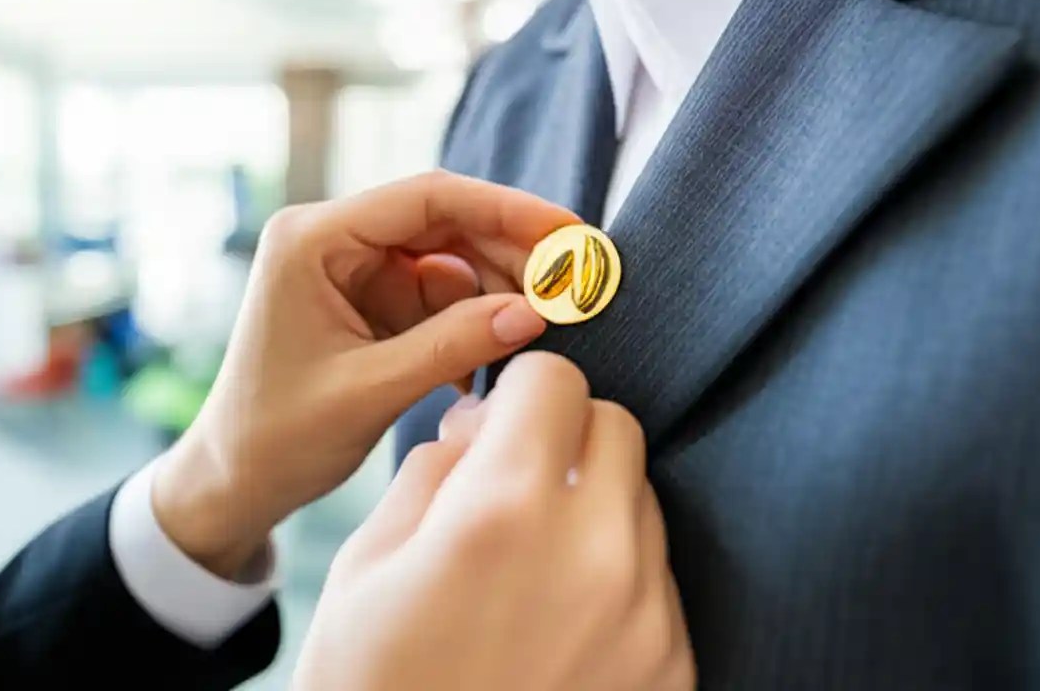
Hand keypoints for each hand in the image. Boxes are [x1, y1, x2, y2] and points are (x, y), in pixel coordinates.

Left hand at [152, 172, 579, 577]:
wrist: (235, 481)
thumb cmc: (278, 437)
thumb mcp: (370, 391)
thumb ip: (453, 345)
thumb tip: (537, 311)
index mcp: (312, 240)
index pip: (427, 199)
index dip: (506, 211)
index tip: (569, 235)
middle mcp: (331, 240)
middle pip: (445, 223)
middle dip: (512, 254)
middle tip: (575, 286)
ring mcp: (351, 270)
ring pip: (450, 260)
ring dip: (496, 293)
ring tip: (538, 332)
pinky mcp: (368, 303)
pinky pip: (439, 297)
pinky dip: (472, 323)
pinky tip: (489, 362)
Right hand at [293, 352, 695, 690]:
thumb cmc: (372, 688)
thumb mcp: (366, 567)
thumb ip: (432, 471)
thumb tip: (481, 426)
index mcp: (501, 513)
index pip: (556, 380)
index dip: (519, 392)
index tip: (498, 422)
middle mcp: (593, 553)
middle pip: (616, 427)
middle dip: (563, 435)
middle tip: (514, 483)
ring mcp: (645, 615)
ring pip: (642, 500)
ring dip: (594, 504)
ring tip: (533, 563)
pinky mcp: (673, 665)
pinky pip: (658, 576)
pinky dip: (617, 573)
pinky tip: (562, 620)